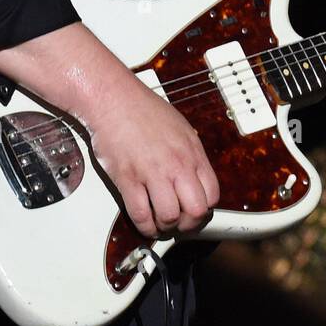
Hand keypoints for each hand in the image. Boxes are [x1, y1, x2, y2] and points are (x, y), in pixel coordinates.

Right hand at [81, 78, 219, 240]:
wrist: (113, 99)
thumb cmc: (142, 109)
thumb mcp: (181, 127)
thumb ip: (189, 153)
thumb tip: (194, 176)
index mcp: (192, 151)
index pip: (212, 193)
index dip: (205, 209)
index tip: (195, 212)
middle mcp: (176, 163)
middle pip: (196, 210)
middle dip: (189, 223)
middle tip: (180, 223)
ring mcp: (152, 172)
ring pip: (169, 216)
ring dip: (165, 226)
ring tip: (160, 223)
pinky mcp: (128, 179)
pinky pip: (140, 214)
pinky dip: (144, 226)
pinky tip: (144, 223)